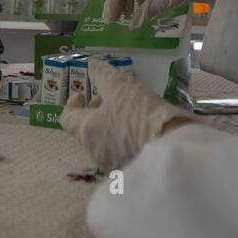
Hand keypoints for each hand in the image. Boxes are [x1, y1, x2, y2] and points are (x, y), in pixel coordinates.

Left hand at [60, 60, 193, 169]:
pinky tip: (140, 128)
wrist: (171, 147)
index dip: (72, 104)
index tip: (82, 94)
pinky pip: (120, 151)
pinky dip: (123, 137)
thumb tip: (92, 67)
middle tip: (109, 99)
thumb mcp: (120, 86)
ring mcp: (112, 164)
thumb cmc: (139, 113)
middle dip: (95, 112)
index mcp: (87, 130)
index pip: (67, 119)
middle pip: (87, 130)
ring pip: (104, 141)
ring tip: (128, 111)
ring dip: (110, 124)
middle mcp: (95, 151)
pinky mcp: (131, 170)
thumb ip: (103, 75)